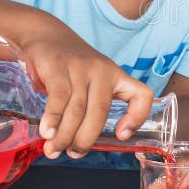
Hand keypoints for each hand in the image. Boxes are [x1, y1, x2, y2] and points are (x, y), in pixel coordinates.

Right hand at [17, 20, 154, 157]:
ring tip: (55, 150)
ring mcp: (81, 68)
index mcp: (117, 76)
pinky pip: (59, 98)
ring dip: (65, 135)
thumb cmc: (72, 67)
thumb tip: (80, 143)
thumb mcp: (93, 80)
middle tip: (73, 154)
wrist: (47, 34)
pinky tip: (47, 133)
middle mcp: (103, 71)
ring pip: (78, 109)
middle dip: (86, 139)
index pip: (142, 94)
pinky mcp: (59, 67)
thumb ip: (93, 105)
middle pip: (100, 112)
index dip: (138, 117)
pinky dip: (53, 119)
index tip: (121, 135)